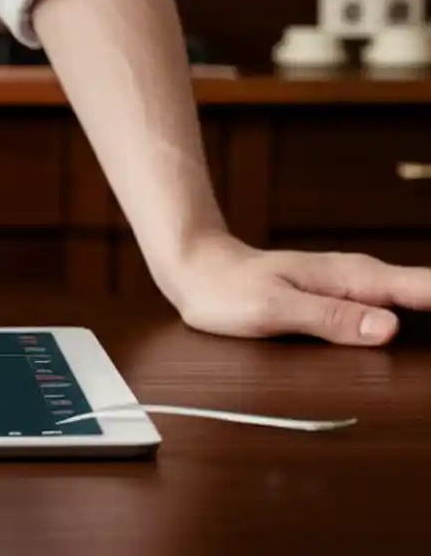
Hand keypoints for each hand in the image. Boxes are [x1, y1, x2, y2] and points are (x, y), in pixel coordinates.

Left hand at [160, 233, 430, 345]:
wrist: (197, 271)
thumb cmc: (227, 291)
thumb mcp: (274, 309)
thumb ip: (330, 319)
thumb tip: (388, 329)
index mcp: (354, 279)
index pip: (426, 289)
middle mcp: (361, 281)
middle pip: (430, 296)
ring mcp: (353, 289)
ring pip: (413, 303)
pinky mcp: (342, 301)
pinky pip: (389, 309)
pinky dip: (414, 318)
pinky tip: (421, 334)